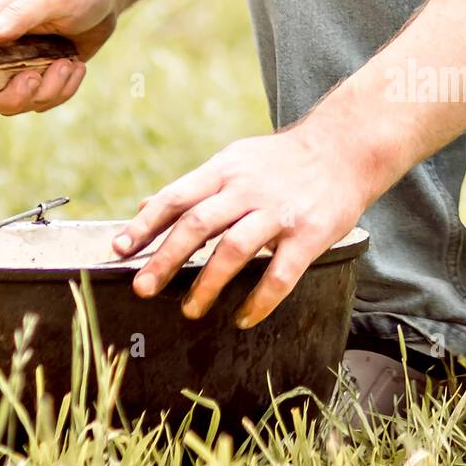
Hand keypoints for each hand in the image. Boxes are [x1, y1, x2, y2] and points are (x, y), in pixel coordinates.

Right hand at [0, 0, 118, 122]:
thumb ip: (17, 16)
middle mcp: (0, 50)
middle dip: (13, 95)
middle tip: (36, 76)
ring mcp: (23, 65)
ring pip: (22, 101)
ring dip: (48, 90)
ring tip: (68, 63)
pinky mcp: (47, 74)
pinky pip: (48, 99)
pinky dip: (65, 90)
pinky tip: (77, 66)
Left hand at [111, 126, 374, 326]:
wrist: (347, 147)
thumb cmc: (285, 159)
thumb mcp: (236, 160)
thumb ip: (194, 186)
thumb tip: (145, 205)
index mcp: (225, 170)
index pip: (176, 197)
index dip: (144, 225)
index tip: (118, 250)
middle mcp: (247, 189)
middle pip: (197, 224)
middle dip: (165, 259)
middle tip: (142, 289)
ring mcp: (279, 212)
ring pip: (234, 249)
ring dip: (208, 284)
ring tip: (190, 309)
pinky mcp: (309, 234)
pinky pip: (281, 273)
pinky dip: (260, 300)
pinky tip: (244, 318)